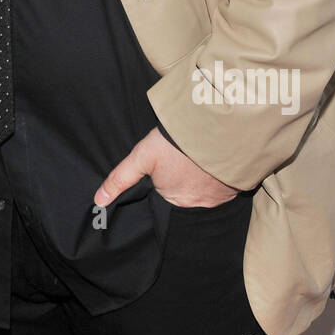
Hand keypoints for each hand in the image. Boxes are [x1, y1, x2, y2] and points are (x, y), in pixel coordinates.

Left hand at [94, 128, 238, 208]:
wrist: (218, 129)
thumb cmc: (176, 143)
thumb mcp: (142, 156)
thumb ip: (120, 178)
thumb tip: (98, 201)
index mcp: (173, 199)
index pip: (166, 192)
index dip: (166, 176)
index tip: (169, 163)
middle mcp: (197, 204)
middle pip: (186, 191)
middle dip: (184, 177)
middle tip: (184, 155)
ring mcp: (219, 197)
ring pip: (206, 187)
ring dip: (204, 175)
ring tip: (200, 155)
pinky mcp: (236, 187)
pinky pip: (226, 185)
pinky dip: (220, 174)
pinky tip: (216, 158)